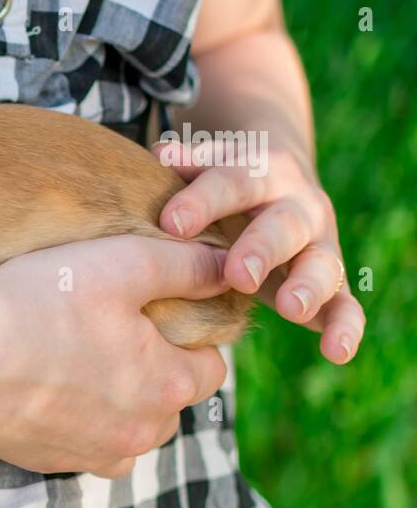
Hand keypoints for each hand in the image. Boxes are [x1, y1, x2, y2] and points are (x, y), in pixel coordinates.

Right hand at [0, 235, 230, 477]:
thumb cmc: (41, 300)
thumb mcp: (124, 263)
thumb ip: (187, 266)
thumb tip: (228, 268)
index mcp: (169, 386)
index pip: (210, 368)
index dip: (188, 336)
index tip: (153, 314)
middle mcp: (139, 433)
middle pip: (169, 404)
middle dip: (153, 373)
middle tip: (110, 334)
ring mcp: (91, 455)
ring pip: (126, 432)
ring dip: (117, 405)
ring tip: (77, 364)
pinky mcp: (47, 462)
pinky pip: (80, 447)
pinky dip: (75, 424)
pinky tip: (46, 388)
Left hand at [155, 138, 364, 364]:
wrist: (276, 181)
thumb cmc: (222, 183)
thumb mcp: (207, 165)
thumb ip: (187, 163)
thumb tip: (161, 155)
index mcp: (261, 172)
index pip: (232, 182)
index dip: (203, 201)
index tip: (171, 224)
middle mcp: (297, 206)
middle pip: (283, 225)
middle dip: (261, 249)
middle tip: (237, 274)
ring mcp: (318, 244)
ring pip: (322, 264)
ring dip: (307, 287)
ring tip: (289, 309)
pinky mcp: (331, 281)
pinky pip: (345, 304)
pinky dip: (345, 327)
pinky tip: (336, 352)